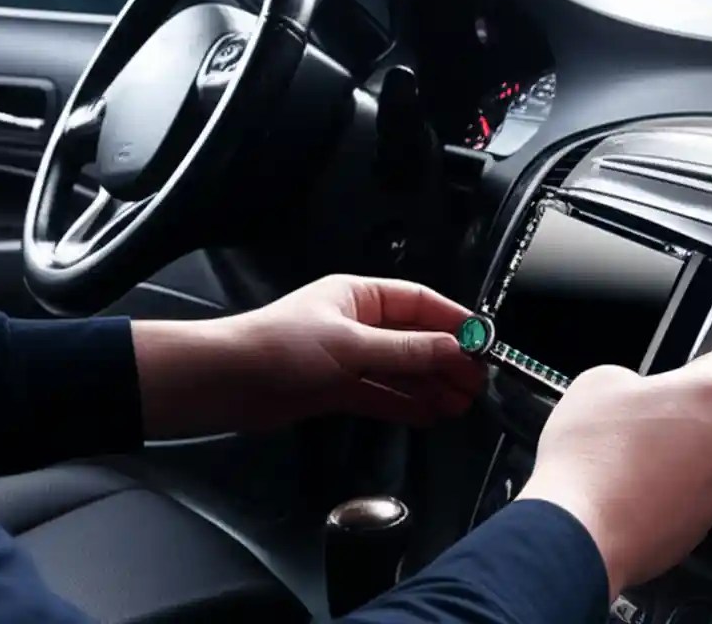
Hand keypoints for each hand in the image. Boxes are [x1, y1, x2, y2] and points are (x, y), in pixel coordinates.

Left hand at [133, 275, 486, 437]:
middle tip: (478, 383)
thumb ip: (407, 351)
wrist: (227, 382)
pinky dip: (405, 404)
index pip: (419, 302)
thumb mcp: (352, 347)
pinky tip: (430, 414)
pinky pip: (380, 395)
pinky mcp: (335, 389)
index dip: (454, 322)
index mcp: (358, 296)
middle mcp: (356, 324)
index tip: (484, 343)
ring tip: (462, 404)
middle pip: (414, 339)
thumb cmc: (280, 349)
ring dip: (430, 386)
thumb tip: (456, 351)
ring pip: (400, 370)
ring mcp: (346, 358)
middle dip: (447, 360)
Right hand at [517, 351, 711, 597]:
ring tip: (624, 466)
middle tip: (635, 425)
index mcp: (708, 397)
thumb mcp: (598, 382)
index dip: (705, 365)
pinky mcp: (701, 528)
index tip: (684, 374)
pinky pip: (686, 499)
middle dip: (680, 418)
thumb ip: (634, 379)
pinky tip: (626, 495)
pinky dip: (663, 495)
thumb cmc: (590, 452)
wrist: (579, 530)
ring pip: (700, 462)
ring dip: (672, 459)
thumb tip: (640, 396)